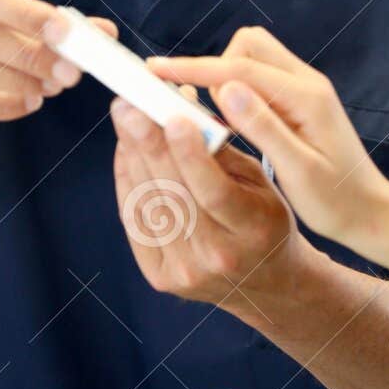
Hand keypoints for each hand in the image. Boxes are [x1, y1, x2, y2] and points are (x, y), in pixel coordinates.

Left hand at [110, 94, 297, 305]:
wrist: (264, 282)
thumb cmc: (264, 218)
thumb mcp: (260, 181)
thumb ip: (222, 150)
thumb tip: (180, 106)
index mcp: (255, 230)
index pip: (214, 192)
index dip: (190, 155)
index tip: (172, 118)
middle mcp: (218, 256)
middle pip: (173, 195)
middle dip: (147, 145)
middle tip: (128, 106)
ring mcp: (186, 272)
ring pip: (148, 205)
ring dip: (132, 157)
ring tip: (125, 119)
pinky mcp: (161, 277)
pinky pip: (135, 221)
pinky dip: (127, 181)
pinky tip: (126, 151)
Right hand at [146, 27, 388, 250]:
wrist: (370, 212)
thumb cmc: (337, 200)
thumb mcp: (299, 171)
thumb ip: (264, 127)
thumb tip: (226, 88)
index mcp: (307, 97)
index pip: (241, 68)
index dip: (195, 68)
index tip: (156, 70)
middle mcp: (306, 83)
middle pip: (247, 46)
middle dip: (213, 66)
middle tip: (194, 108)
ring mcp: (303, 89)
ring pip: (251, 58)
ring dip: (224, 77)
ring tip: (211, 120)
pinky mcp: (297, 101)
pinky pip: (258, 78)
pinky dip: (235, 89)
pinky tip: (227, 123)